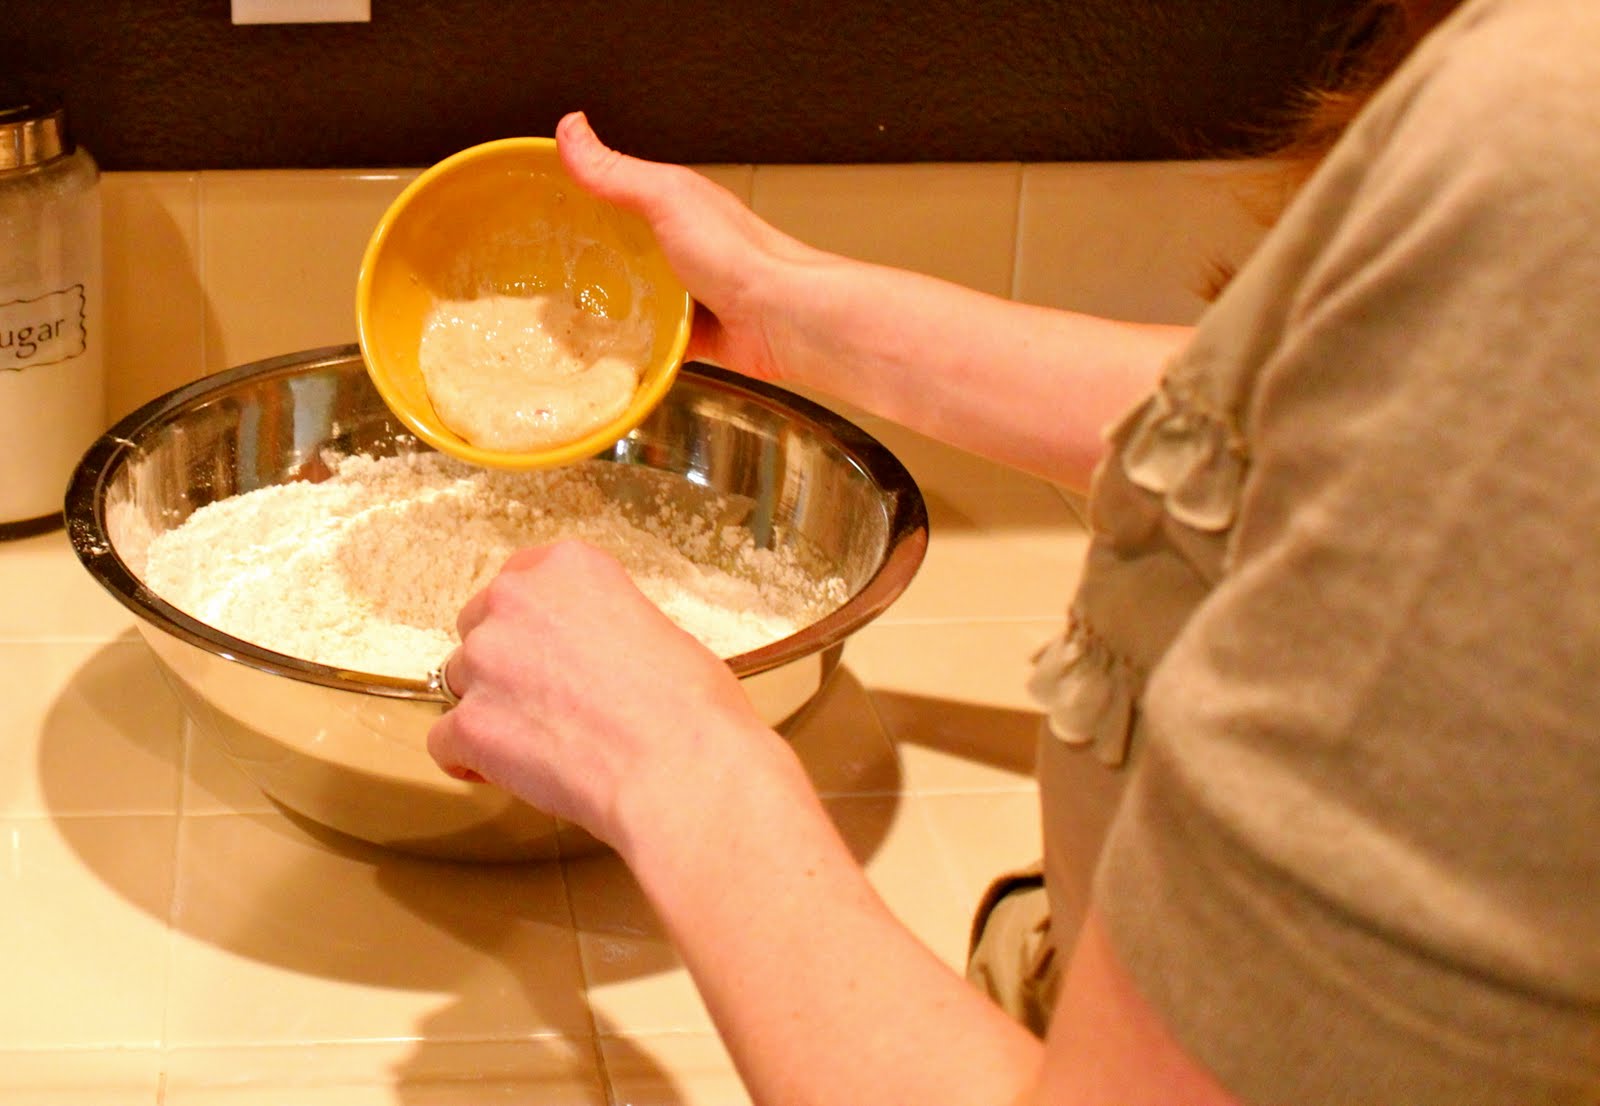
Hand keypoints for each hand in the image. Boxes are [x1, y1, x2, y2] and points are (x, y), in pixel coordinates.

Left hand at [426, 539, 772, 849]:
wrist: (681, 766)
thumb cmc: (689, 707)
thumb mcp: (655, 627)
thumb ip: (599, 623)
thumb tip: (585, 654)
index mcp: (567, 566)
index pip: (518, 580)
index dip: (530, 624)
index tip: (546, 648)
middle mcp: (516, 600)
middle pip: (479, 628)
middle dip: (504, 663)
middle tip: (547, 701)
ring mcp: (486, 660)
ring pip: (461, 684)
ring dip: (490, 711)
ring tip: (540, 744)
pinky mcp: (470, 723)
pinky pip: (445, 741)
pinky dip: (471, 759)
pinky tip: (509, 772)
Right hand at [556, 110, 813, 381]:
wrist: (784, 320)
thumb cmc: (740, 256)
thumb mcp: (667, 197)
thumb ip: (617, 170)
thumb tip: (570, 128)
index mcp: (677, 207)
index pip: (619, 194)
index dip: (581, 198)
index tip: (538, 209)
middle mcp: (682, 249)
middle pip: (622, 251)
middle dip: (589, 261)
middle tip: (543, 273)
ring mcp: (688, 295)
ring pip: (635, 300)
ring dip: (609, 308)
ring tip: (565, 316)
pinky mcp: (694, 338)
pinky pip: (653, 343)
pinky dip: (634, 347)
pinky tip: (607, 351)